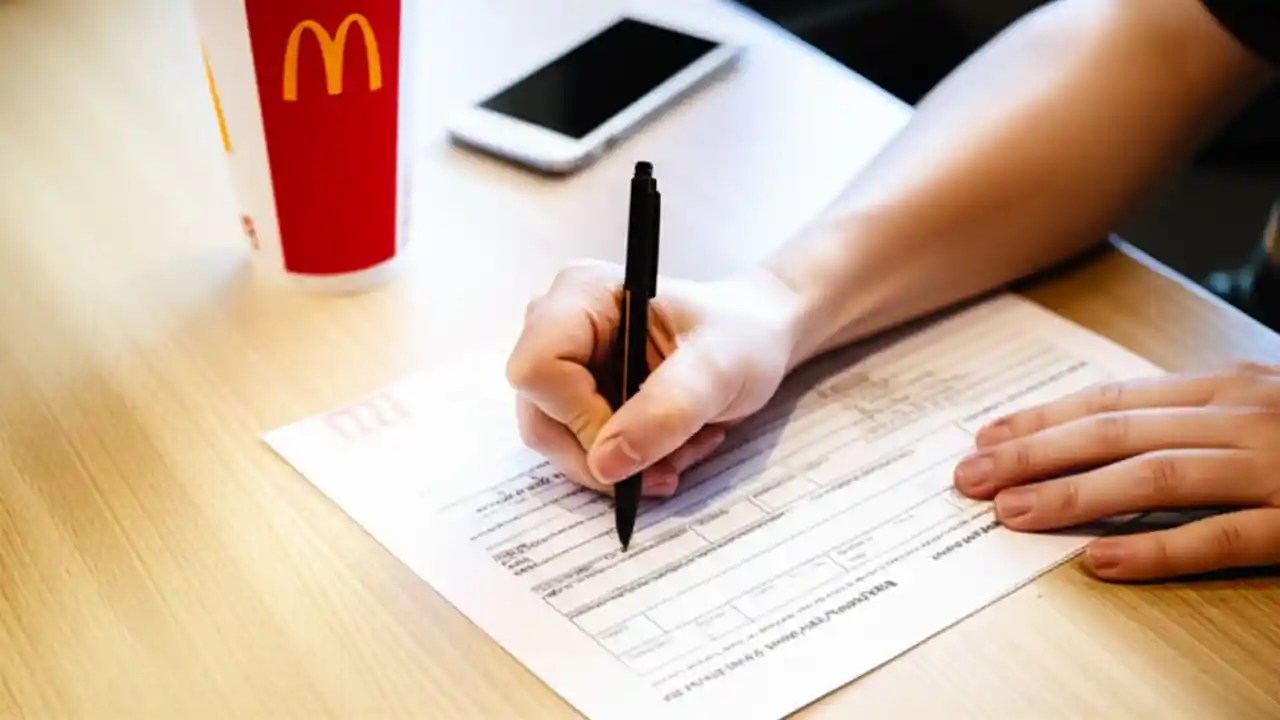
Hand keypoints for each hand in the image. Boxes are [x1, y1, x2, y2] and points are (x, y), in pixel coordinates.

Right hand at [506, 260, 801, 496]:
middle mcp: (558, 324)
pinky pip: (578, 447)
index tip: (633, 441)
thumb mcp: (718, 370)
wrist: (755, 339)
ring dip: (620, 465)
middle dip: (602, 455)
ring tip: (678, 453)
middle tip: (664, 469)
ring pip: (556, 439)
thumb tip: (605, 463)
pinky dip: (624, 463)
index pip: (538, 369)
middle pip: (540, 414)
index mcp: (582, 295)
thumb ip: (666, 411)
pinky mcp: (575, 392)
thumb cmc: (740, 335)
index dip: (578, 417)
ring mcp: (563, 361)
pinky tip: (668, 449)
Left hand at [954, 362, 1279, 580]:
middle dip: (1033, 454)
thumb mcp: (1261, 406)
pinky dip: (1159, 548)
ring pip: (1155, 477)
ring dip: (1075, 494)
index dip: (1042, 420)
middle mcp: (1240, 418)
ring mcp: (1270, 468)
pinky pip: (1221, 537)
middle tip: (971, 476)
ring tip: (1012, 512)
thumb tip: (1103, 434)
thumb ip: (1192, 415)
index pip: (1112, 402)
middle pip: (1115, 433)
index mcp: (1225, 388)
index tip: (985, 438)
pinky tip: (1103, 559)